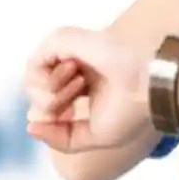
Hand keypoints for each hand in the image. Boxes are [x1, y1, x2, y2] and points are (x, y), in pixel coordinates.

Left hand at [24, 26, 153, 153]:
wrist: (148, 85)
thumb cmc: (131, 109)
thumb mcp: (93, 136)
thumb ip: (60, 138)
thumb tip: (30, 126)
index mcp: (83, 86)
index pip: (49, 104)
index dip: (55, 117)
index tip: (74, 116)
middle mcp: (73, 67)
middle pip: (37, 93)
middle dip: (51, 107)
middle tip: (76, 101)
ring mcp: (67, 53)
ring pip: (32, 81)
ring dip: (49, 96)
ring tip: (76, 91)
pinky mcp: (61, 41)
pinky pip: (32, 67)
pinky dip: (44, 85)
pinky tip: (69, 83)